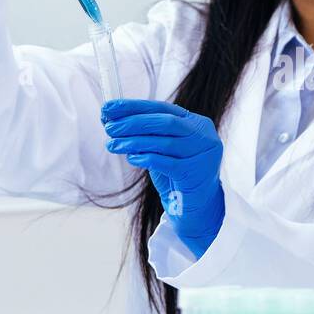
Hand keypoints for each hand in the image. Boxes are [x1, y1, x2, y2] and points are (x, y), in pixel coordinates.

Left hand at [102, 99, 224, 258]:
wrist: (197, 207)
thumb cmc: (177, 175)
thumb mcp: (163, 149)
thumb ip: (145, 133)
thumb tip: (110, 118)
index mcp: (197, 123)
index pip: (163, 108)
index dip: (134, 107)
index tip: (109, 107)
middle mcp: (204, 135)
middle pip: (165, 122)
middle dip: (133, 123)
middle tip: (109, 128)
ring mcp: (203, 154)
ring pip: (164, 142)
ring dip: (134, 142)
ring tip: (113, 144)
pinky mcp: (195, 173)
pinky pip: (166, 163)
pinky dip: (146, 158)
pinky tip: (132, 158)